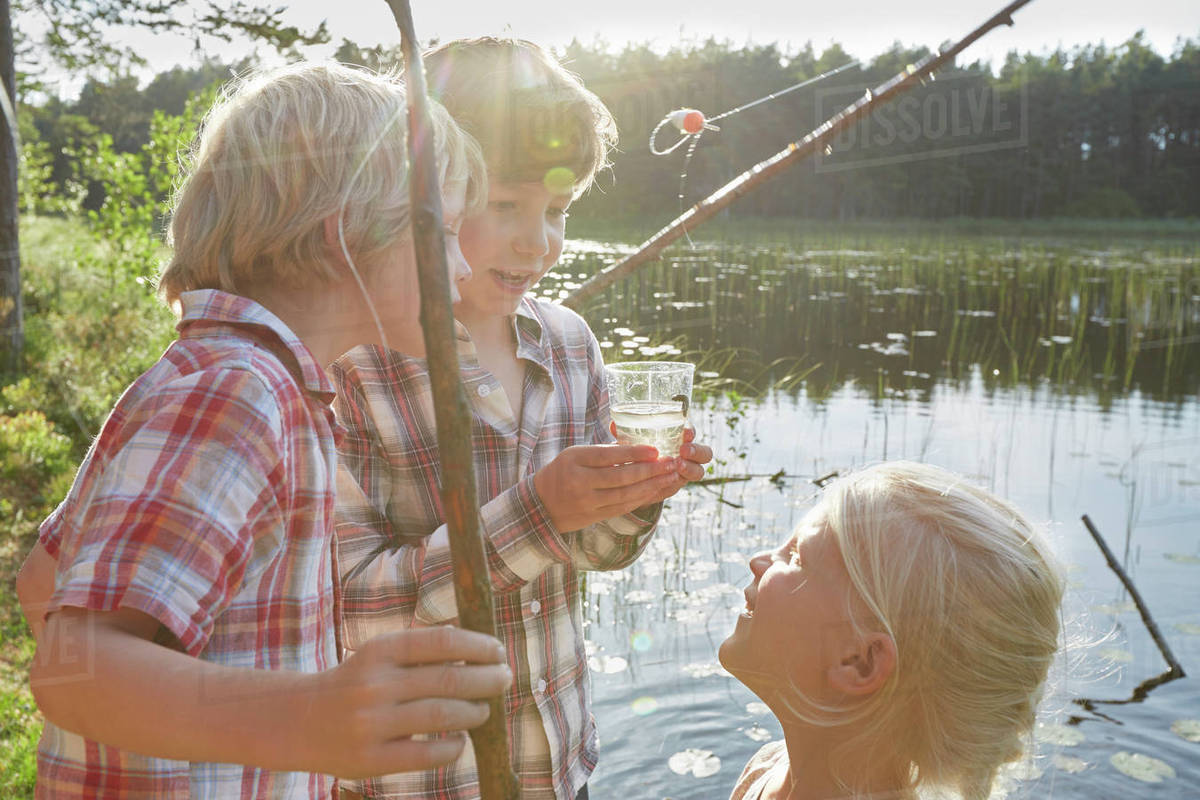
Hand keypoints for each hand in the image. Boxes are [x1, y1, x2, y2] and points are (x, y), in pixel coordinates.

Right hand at [302, 626, 510, 777]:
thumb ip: (420, 651)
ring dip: (475, 712)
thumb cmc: (354, 683)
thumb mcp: (378, 656)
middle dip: (487, 679)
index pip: (442, 641)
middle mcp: (375, 684)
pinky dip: (453, 746)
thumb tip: (478, 650)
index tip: (498, 651)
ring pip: (443, 715)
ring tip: (483, 710)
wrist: (297, 721)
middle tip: (504, 679)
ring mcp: (372, 724)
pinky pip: (428, 753)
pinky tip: (460, 740)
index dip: (478, 646)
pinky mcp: (370, 760)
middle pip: (450, 680)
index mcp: (380, 650)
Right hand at [533, 443, 680, 531]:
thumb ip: (603, 452)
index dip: (634, 453)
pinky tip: (655, 490)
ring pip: (625, 494)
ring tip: (669, 476)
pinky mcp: (593, 516)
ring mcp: (587, 502)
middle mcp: (580, 482)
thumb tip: (636, 445)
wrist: (540, 505)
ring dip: (651, 485)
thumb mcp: (575, 454)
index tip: (655, 449)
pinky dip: (641, 499)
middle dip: (649, 470)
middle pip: (621, 477)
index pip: (608, 456)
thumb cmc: (562, 472)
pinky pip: (622, 507)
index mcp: (575, 460)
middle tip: (670, 462)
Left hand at [606, 423, 711, 485]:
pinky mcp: (677, 484)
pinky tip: (668, 480)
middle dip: (696, 451)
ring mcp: (684, 471)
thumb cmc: (635, 452)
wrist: (631, 476)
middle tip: (683, 450)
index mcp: (678, 438)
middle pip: (704, 453)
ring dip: (691, 468)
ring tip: (678, 466)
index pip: (691, 432)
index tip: (684, 432)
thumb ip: (626, 435)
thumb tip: (614, 425)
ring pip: (699, 471)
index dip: (691, 432)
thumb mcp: (631, 442)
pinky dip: (677, 482)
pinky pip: (683, 483)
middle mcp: (686, 454)